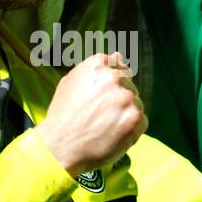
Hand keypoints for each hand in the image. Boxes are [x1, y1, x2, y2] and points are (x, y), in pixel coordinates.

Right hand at [37, 52, 145, 175]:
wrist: (60, 146)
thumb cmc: (62, 115)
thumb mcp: (71, 82)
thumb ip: (97, 69)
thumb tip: (118, 56)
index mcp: (99, 65)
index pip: (119, 68)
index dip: (112, 86)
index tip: (104, 98)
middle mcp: (115, 78)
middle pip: (128, 87)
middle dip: (118, 101)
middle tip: (101, 116)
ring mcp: (127, 98)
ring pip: (136, 104)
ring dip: (125, 115)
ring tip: (105, 127)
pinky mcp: (135, 118)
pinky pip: (141, 121)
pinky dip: (131, 129)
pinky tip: (113, 134)